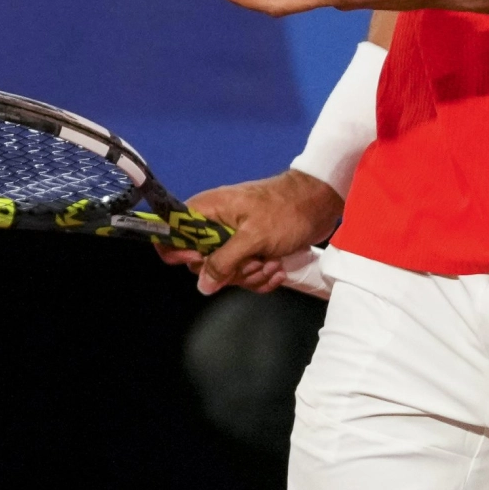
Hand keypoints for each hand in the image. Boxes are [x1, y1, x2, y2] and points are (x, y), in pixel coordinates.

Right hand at [154, 168, 342, 294]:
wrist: (318, 204)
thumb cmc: (285, 211)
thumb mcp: (253, 237)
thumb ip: (224, 262)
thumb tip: (203, 285)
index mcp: (206, 212)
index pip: (170, 233)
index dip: (179, 253)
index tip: (202, 260)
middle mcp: (214, 225)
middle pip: (201, 263)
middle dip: (230, 271)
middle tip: (252, 262)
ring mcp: (232, 239)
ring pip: (226, 273)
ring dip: (251, 275)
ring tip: (271, 262)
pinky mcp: (250, 250)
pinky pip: (244, 274)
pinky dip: (261, 276)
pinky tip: (277, 268)